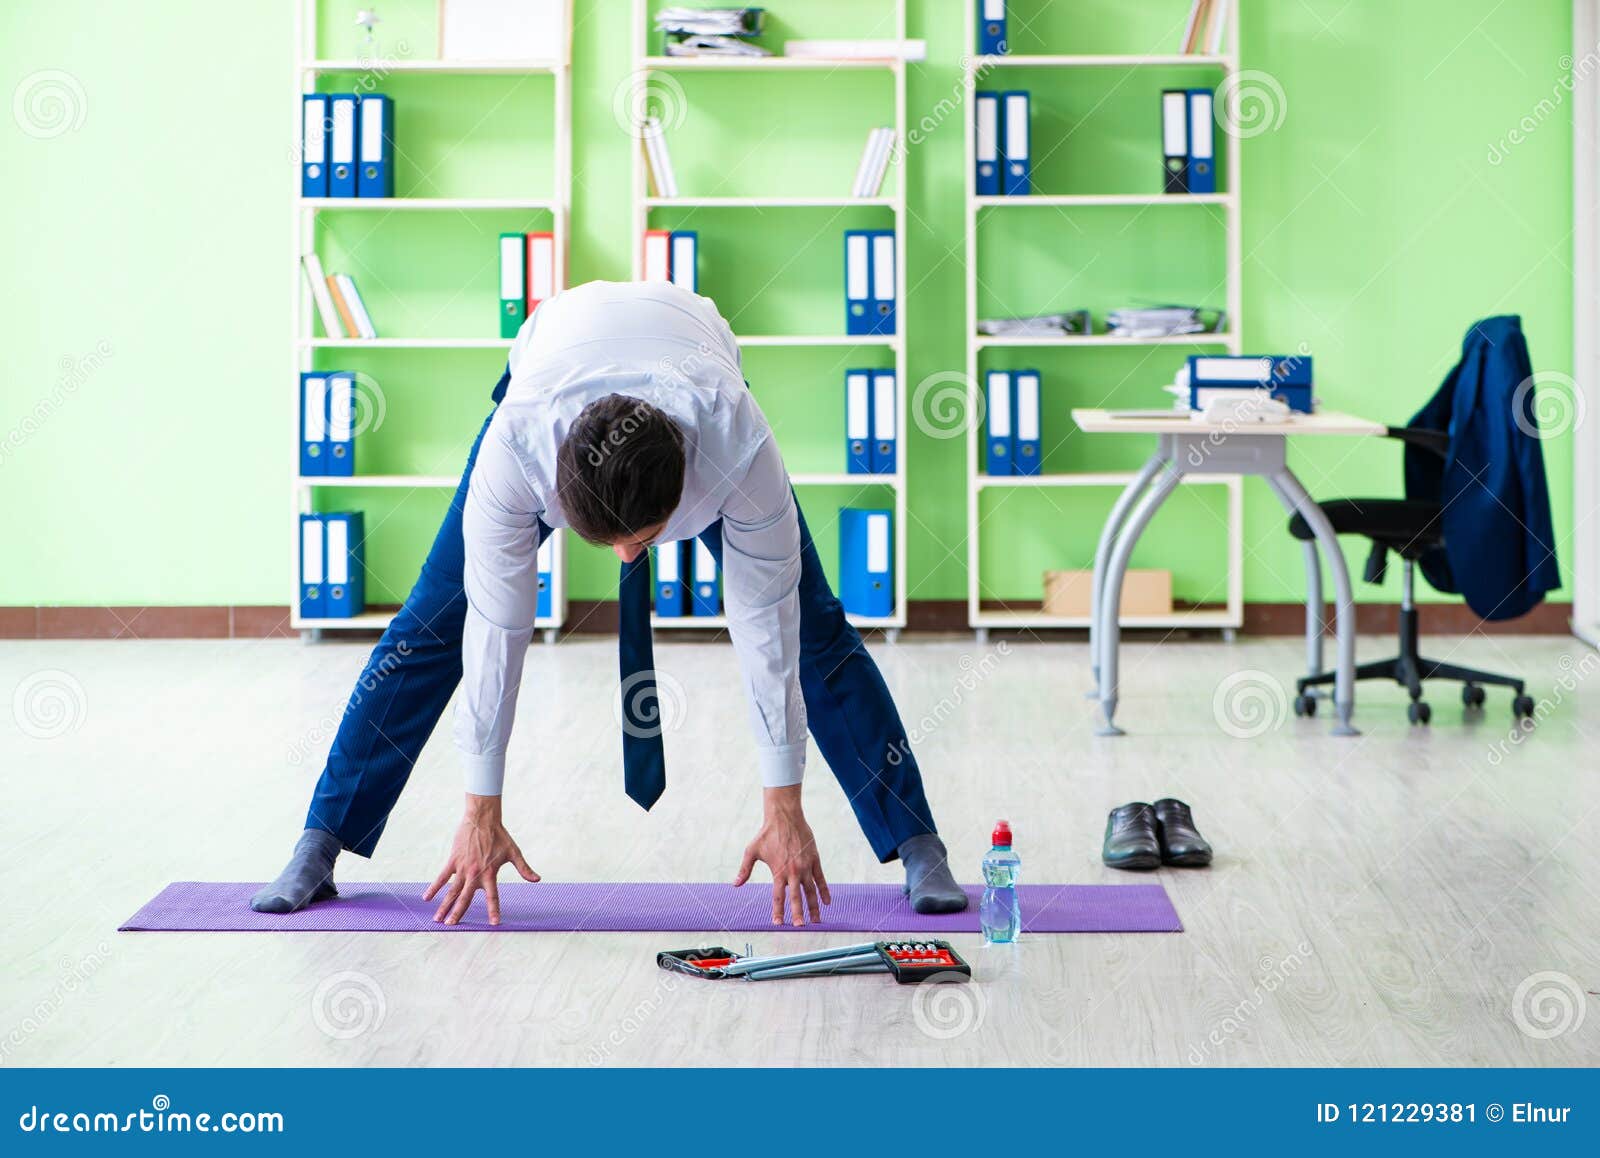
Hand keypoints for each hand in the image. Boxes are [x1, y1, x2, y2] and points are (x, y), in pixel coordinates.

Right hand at [423, 794, 538, 924]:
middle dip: (458, 912)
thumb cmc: (499, 836)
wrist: (482, 819)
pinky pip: (441, 877)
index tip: (494, 923)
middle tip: (452, 925)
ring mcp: (462, 868)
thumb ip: (524, 868)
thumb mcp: (514, 852)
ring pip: (452, 890)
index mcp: (490, 873)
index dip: (494, 910)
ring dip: (444, 905)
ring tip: (438, 918)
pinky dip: (434, 887)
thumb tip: (537, 879)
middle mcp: (475, 874)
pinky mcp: (453, 860)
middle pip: (465, 897)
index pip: (493, 896)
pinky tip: (427, 898)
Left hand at [734, 785, 830, 925]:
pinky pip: (821, 879)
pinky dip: (824, 891)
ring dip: (814, 907)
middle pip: (797, 897)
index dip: (778, 911)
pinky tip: (827, 902)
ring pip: (811, 891)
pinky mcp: (814, 860)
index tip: (777, 923)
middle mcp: (793, 871)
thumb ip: (745, 869)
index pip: (778, 897)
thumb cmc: (767, 833)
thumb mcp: (752, 851)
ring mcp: (806, 866)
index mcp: (779, 872)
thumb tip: (735, 885)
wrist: (785, 817)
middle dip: (798, 914)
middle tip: (800, 926)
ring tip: (817, 920)